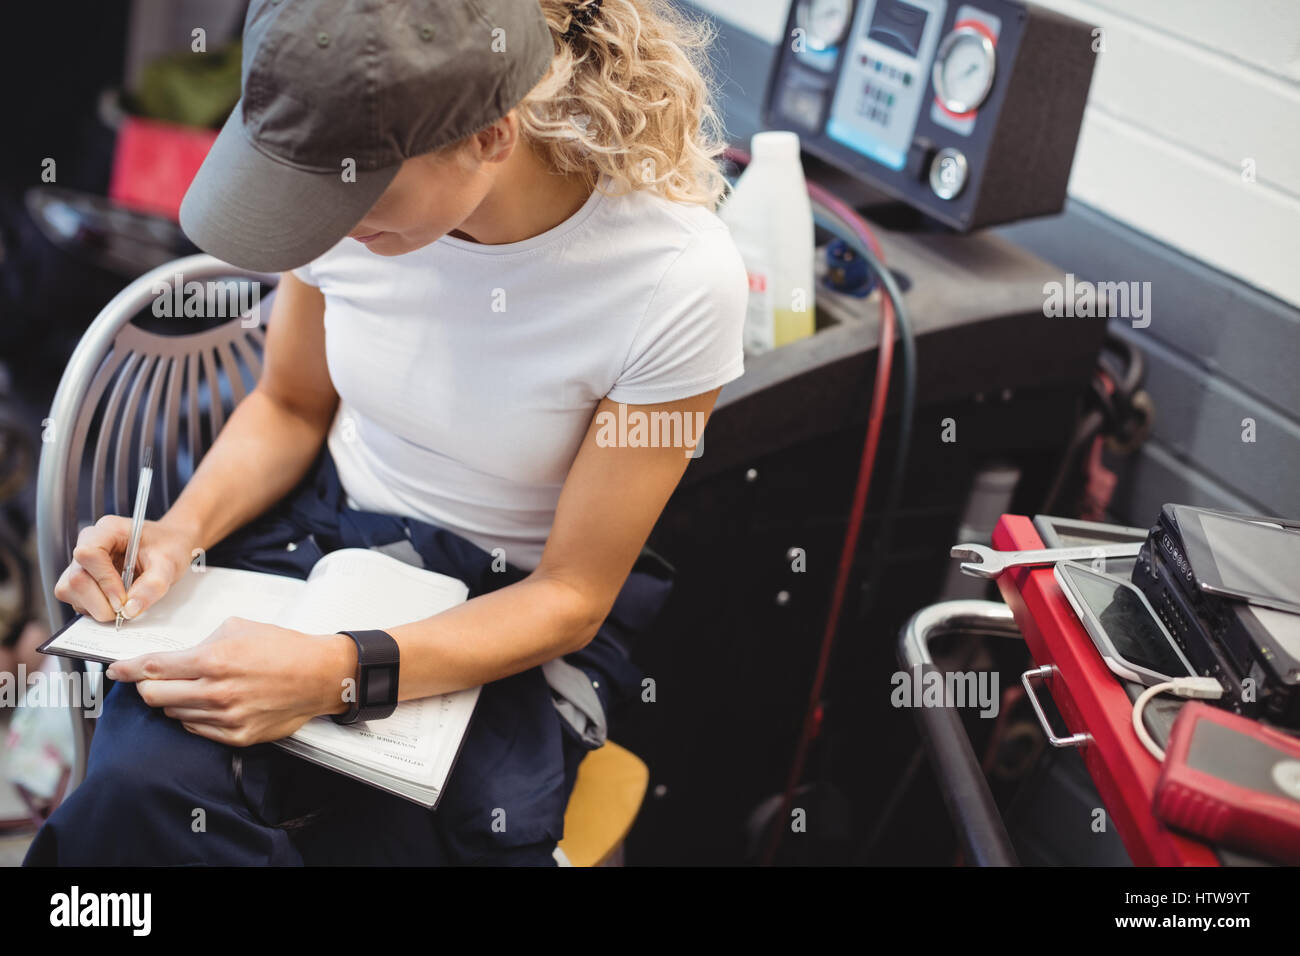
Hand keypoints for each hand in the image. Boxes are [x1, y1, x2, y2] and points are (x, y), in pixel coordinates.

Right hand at [54, 514, 199, 622]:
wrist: (170, 546)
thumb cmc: (169, 546)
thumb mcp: (169, 563)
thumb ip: (153, 585)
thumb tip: (131, 610)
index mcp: (108, 530)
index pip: (89, 554)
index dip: (104, 581)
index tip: (123, 599)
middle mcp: (89, 544)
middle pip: (75, 578)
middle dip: (100, 601)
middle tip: (126, 609)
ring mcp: (83, 563)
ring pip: (71, 591)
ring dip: (97, 607)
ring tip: (124, 605)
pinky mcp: (83, 580)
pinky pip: (77, 600)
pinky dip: (96, 608)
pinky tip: (117, 603)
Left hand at [105, 616, 356, 746]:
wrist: (319, 675)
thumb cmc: (283, 648)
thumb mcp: (238, 628)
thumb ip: (201, 644)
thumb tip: (175, 658)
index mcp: (213, 660)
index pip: (154, 669)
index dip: (128, 670)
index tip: (117, 671)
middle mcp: (215, 692)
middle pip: (155, 697)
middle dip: (147, 687)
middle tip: (154, 680)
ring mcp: (226, 718)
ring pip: (174, 714)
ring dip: (174, 701)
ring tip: (194, 688)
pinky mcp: (237, 736)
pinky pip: (197, 729)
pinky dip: (194, 716)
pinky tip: (209, 703)